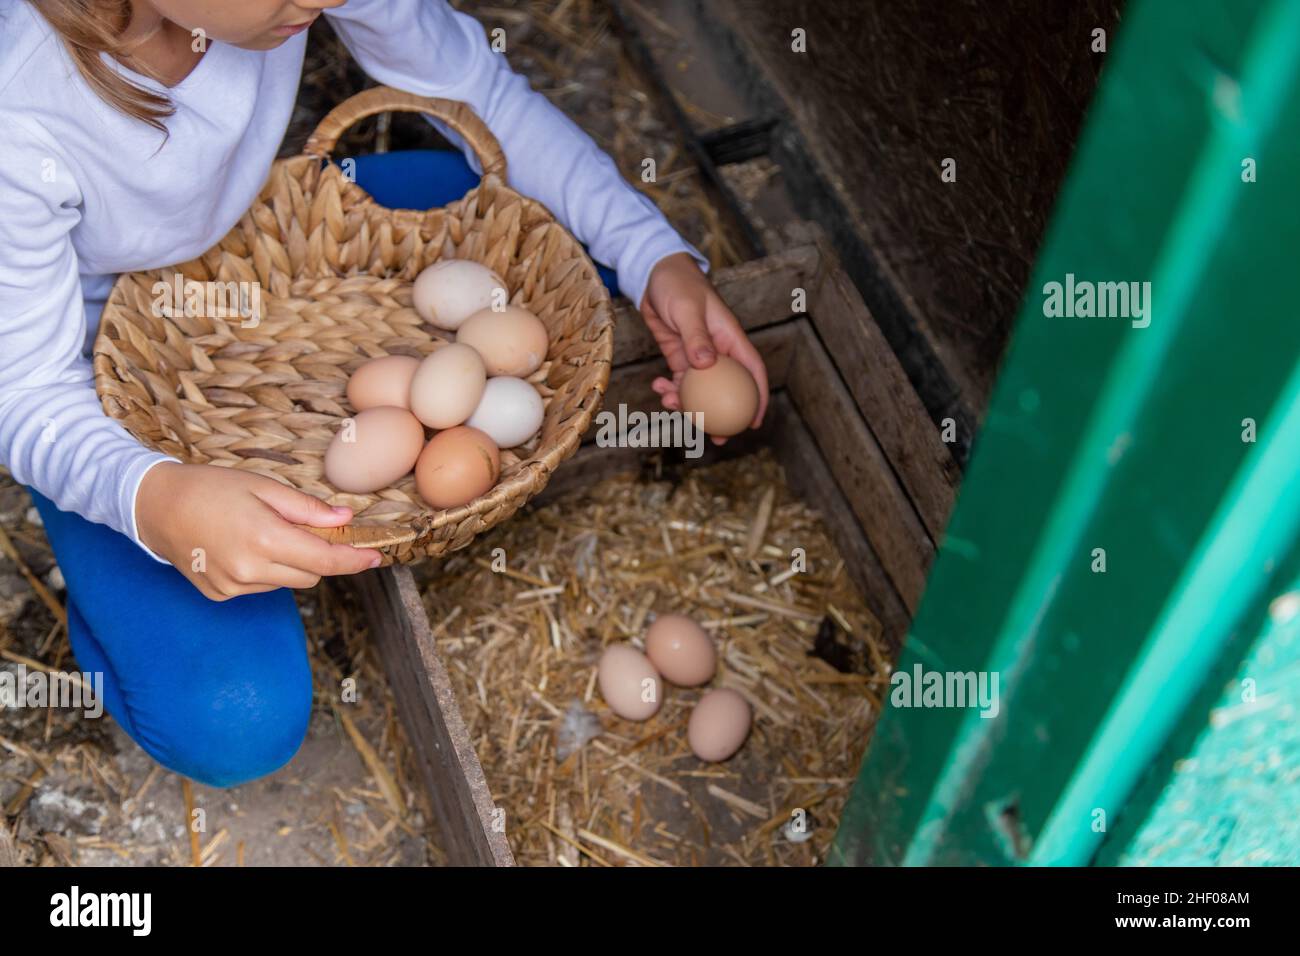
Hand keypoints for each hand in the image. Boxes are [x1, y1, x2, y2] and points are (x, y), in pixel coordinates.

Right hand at [136, 462, 381, 600]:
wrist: (154, 505)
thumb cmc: (210, 488)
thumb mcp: (264, 487)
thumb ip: (308, 509)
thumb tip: (346, 518)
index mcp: (266, 540)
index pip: (326, 560)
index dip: (355, 560)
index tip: (376, 557)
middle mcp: (250, 570)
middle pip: (311, 574)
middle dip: (318, 555)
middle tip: (303, 527)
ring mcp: (232, 586)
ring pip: (286, 582)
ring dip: (288, 562)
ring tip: (260, 531)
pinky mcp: (219, 594)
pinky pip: (260, 586)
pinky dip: (263, 570)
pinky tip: (240, 547)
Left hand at [641, 252, 768, 444]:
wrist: (654, 273)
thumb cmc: (677, 285)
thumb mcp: (687, 309)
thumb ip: (696, 337)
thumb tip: (707, 366)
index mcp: (731, 338)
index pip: (752, 371)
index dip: (758, 398)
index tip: (754, 422)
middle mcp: (719, 350)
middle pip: (728, 389)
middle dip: (723, 415)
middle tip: (716, 438)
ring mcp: (699, 355)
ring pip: (700, 390)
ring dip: (688, 403)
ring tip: (670, 404)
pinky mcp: (680, 356)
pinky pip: (679, 381)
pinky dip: (670, 388)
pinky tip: (657, 387)